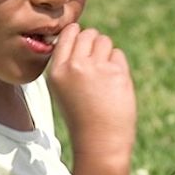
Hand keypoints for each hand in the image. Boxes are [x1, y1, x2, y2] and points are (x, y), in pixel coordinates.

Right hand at [45, 23, 135, 167]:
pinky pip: (118, 55)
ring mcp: (96, 68)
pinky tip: (113, 84)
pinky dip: (118, 65)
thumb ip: (69, 63)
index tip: (83, 46)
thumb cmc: (82, 116)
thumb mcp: (63, 89)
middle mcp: (74, 66)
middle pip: (88, 33)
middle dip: (94, 43)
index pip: (68, 33)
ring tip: (103, 76)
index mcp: (56, 71)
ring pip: (104, 41)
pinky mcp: (116, 73)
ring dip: (106, 53)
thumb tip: (82, 35)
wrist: (99, 141)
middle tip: (96, 64)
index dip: (78, 34)